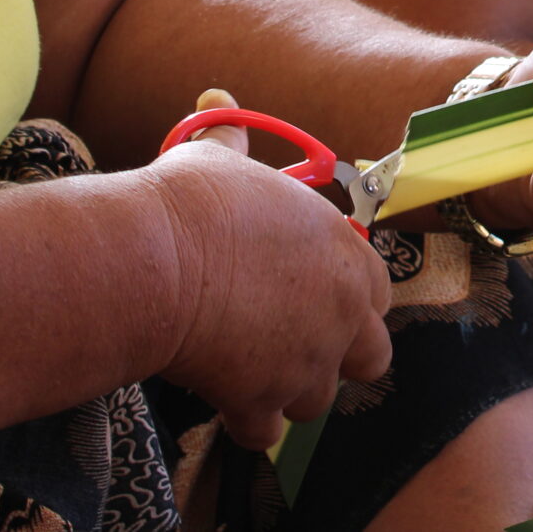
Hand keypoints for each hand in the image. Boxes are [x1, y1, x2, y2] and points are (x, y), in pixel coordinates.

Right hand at [142, 91, 392, 450]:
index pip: (378, 291)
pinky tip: (224, 400)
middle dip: (338, 355)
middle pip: (371, 357)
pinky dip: (247, 422)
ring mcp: (306, 362)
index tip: (316, 297)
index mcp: (346, 254)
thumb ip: (234, 141)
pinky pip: (266, 432)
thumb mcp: (220, 157)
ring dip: (291, 390)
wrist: (155, 257)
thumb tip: (216, 100)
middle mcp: (341, 313)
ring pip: (319, 399)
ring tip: (253, 369)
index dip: (349, 298)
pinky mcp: (262, 400)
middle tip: (295, 343)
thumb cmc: (192, 200)